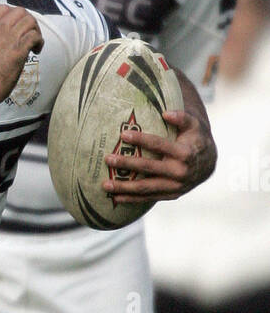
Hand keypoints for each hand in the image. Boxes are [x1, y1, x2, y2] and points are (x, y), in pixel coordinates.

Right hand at [0, 4, 43, 114]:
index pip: (3, 8)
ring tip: (34, 43)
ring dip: (36, 31)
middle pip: (20, 11)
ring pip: (30, 21)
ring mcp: (8, 39)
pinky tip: (36, 50)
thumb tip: (3, 35)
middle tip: (29, 33)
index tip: (17, 26)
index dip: (14, 15)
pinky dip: (39, 42)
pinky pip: (35, 36)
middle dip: (28, 21)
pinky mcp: (19, 51)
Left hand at [102, 107, 216, 203]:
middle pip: (148, 168)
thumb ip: (182, 117)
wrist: (208, 164)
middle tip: (107, 159)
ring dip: (124, 187)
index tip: (122, 134)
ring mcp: (175, 187)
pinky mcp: (170, 195)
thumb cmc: (195, 139)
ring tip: (104, 185)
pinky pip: (148, 198)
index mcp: (185, 153)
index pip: (159, 145)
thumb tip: (165, 113)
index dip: (141, 139)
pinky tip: (115, 198)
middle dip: (126, 164)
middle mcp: (180, 172)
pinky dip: (131, 199)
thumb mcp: (193, 126)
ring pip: (146, 188)